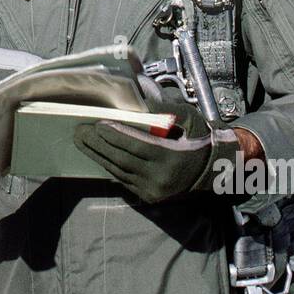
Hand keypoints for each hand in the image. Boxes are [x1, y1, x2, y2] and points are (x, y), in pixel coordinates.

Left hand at [73, 108, 241, 203]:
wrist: (213, 170)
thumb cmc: (198, 138)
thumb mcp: (187, 118)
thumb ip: (164, 108)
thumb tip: (137, 97)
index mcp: (172, 158)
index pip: (137, 146)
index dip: (116, 135)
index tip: (98, 123)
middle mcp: (161, 178)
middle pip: (123, 159)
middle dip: (99, 145)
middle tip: (80, 130)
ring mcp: (153, 190)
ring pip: (119, 171)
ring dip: (98, 155)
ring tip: (82, 140)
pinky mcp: (148, 196)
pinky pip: (123, 180)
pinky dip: (109, 165)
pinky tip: (97, 153)